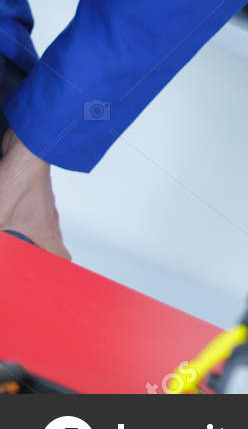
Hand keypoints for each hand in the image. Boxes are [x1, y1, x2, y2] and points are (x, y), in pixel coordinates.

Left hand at [0, 128, 70, 259]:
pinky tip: (3, 218)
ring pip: (37, 229)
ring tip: (8, 242)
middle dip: (34, 257)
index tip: (49, 280)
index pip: (61, 258)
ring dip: (24, 238)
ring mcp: (41, 205)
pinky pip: (26, 214)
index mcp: (46, 231)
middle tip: (19, 265)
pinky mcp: (30, 194)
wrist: (27, 148)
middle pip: (47, 246)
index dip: (57, 271)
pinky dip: (17, 221)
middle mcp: (48, 219)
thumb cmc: (19, 180)